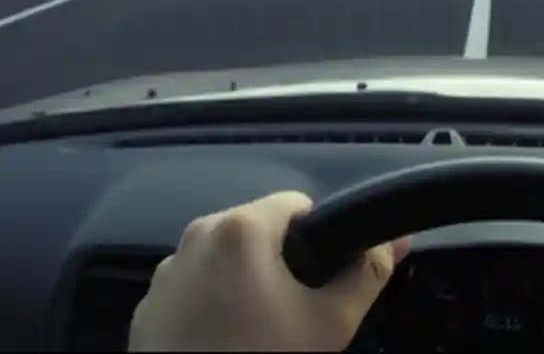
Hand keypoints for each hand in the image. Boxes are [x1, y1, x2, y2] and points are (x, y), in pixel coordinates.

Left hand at [129, 191, 409, 351]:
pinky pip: (193, 289)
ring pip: (224, 260)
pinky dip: (212, 305)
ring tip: (259, 330)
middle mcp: (196, 236)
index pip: (297, 204)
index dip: (318, 239)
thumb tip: (396, 239)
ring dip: (245, 282)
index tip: (321, 280)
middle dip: (280, 262)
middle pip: (258, 230)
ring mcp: (165, 272)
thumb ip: (367, 273)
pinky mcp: (147, 306)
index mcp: (241, 227)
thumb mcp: (329, 323)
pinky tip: (225, 341)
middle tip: (294, 311)